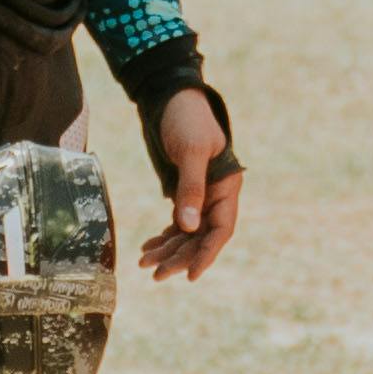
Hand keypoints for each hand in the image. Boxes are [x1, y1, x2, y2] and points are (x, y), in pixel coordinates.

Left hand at [139, 85, 239, 282]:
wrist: (172, 98)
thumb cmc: (187, 120)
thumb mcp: (191, 152)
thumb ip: (190, 188)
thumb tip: (188, 226)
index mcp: (227, 186)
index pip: (220, 229)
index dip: (207, 254)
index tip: (191, 275)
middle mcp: (217, 194)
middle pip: (201, 236)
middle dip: (180, 256)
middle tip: (155, 274)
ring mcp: (201, 194)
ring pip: (187, 232)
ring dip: (168, 249)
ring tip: (144, 263)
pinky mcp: (184, 190)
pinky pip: (177, 221)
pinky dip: (164, 235)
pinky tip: (148, 247)